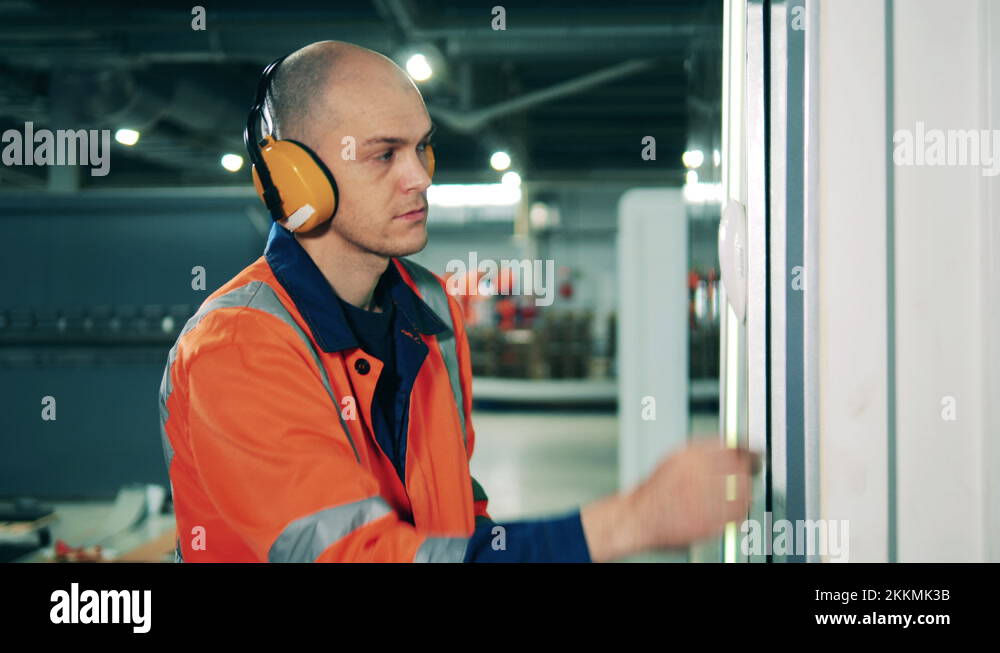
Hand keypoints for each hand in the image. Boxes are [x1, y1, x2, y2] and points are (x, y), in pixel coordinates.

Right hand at [580, 439, 758, 560]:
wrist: (637, 517)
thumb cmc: (655, 491)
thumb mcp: (675, 459)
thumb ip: (703, 451)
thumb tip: (733, 447)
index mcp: (690, 456)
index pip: (730, 448)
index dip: (746, 450)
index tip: (753, 452)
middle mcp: (698, 475)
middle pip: (740, 468)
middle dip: (749, 470)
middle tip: (753, 471)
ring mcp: (704, 499)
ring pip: (743, 491)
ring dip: (748, 490)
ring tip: (745, 491)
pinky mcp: (708, 522)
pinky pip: (737, 514)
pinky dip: (742, 511)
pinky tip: (737, 509)